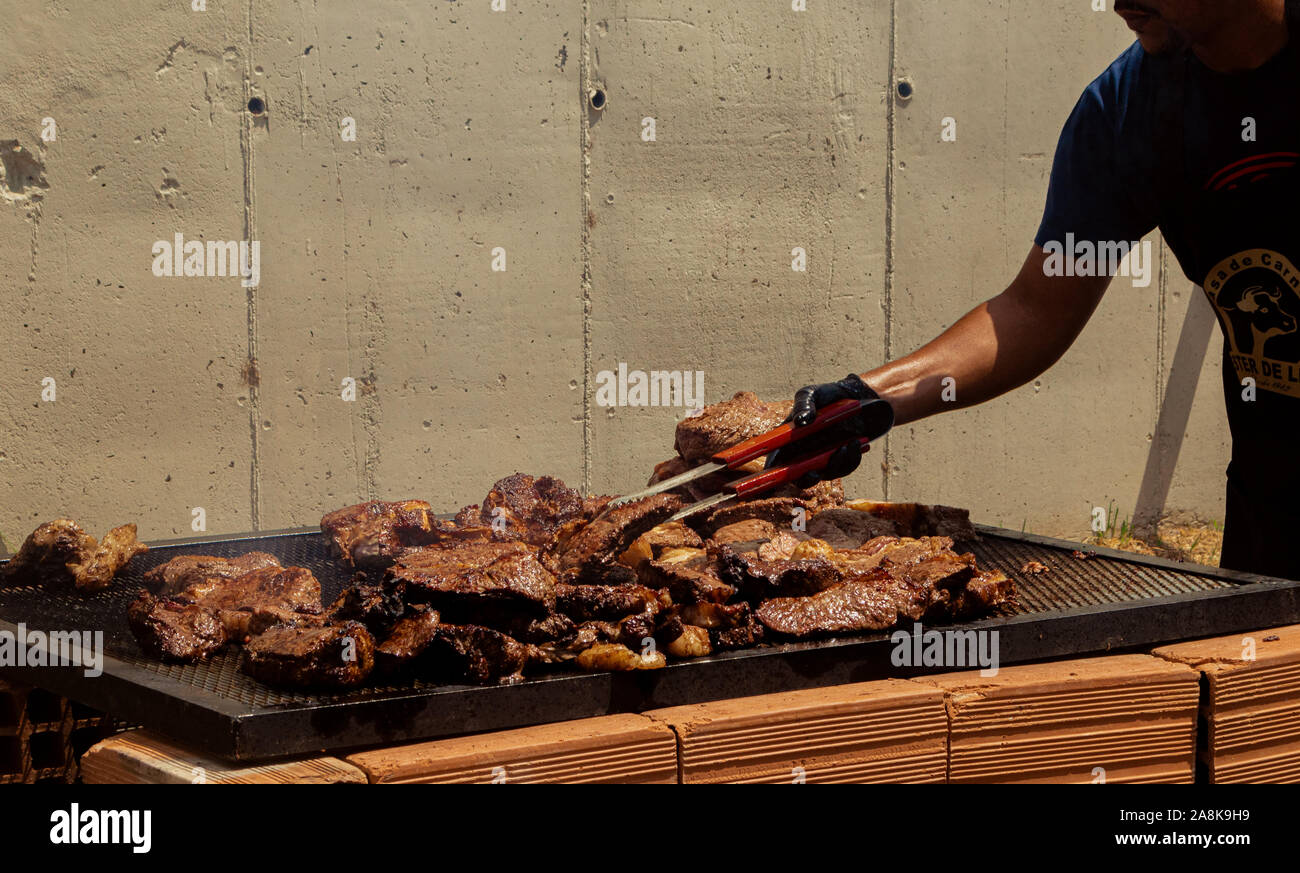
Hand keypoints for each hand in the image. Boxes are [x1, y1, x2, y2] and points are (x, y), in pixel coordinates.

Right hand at [766, 374, 890, 486]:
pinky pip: (844, 468)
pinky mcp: (842, 459)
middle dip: (805, 479)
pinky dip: (850, 459)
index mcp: (789, 438)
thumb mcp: (812, 393)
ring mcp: (822, 458)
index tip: (775, 471)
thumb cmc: (828, 394)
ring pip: (825, 474)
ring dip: (834, 465)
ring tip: (846, 446)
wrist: (857, 396)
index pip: (776, 459)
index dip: (773, 469)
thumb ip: (804, 404)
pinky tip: (855, 444)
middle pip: (798, 476)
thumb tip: (801, 421)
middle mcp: (804, 452)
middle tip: (813, 473)